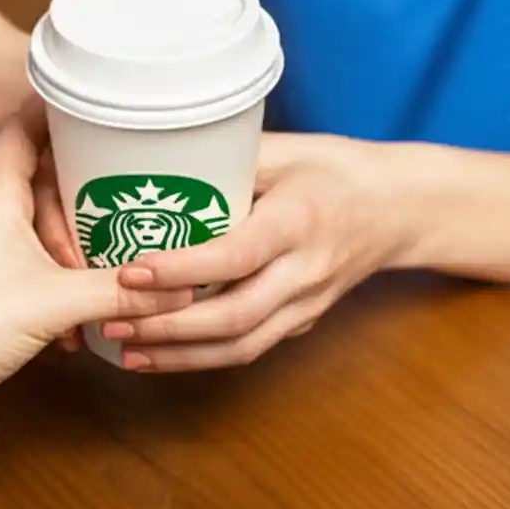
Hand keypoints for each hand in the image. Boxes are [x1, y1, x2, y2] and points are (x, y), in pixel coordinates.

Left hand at [0, 127, 192, 423]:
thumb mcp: (57, 302)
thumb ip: (119, 291)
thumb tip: (175, 290)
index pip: (25, 132)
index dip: (55, 112)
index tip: (93, 102)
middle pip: (47, 186)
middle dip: (88, 199)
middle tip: (130, 195)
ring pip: (47, 233)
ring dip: (80, 252)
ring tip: (116, 267)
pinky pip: (42, 271)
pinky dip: (67, 287)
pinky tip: (89, 315)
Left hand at [100, 133, 411, 371]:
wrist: (397, 209)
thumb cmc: (334, 170)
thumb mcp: (285, 151)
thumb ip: (224, 159)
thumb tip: (152, 162)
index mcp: (298, 222)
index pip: (237, 255)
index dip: (183, 270)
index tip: (132, 270)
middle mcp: (304, 272)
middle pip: (234, 317)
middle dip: (167, 326)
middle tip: (112, 318)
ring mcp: (305, 304)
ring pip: (240, 346)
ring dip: (178, 355)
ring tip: (125, 348)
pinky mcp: (300, 322)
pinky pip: (249, 348)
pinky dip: (200, 357)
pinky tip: (158, 354)